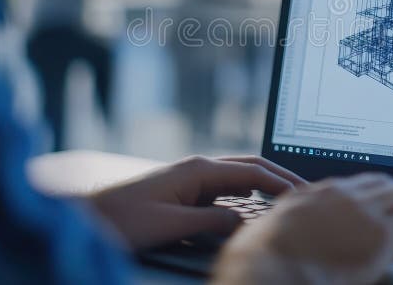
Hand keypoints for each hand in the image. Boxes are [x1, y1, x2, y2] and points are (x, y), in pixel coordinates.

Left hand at [89, 155, 305, 248]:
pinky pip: (224, 187)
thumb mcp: (170, 225)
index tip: (304, 193)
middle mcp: (196, 167)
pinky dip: (246, 192)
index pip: (250, 171)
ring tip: (288, 196)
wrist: (86, 216)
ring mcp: (190, 176)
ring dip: (264, 182)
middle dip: (278, 176)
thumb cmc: (122, 219)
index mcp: (196, 169)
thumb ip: (211, 222)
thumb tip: (245, 223)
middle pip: (248, 166)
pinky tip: (254, 203)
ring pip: (237, 175)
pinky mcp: (184, 189)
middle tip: (306, 190)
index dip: (279, 182)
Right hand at [213, 173, 392, 284]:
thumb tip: (297, 232)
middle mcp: (344, 195)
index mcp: (318, 192)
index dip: (378, 192)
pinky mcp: (382, 233)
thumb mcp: (272, 227)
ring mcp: (364, 211)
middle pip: (386, 184)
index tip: (386, 202)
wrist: (269, 266)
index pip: (359, 183)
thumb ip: (292, 221)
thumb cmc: (262, 258)